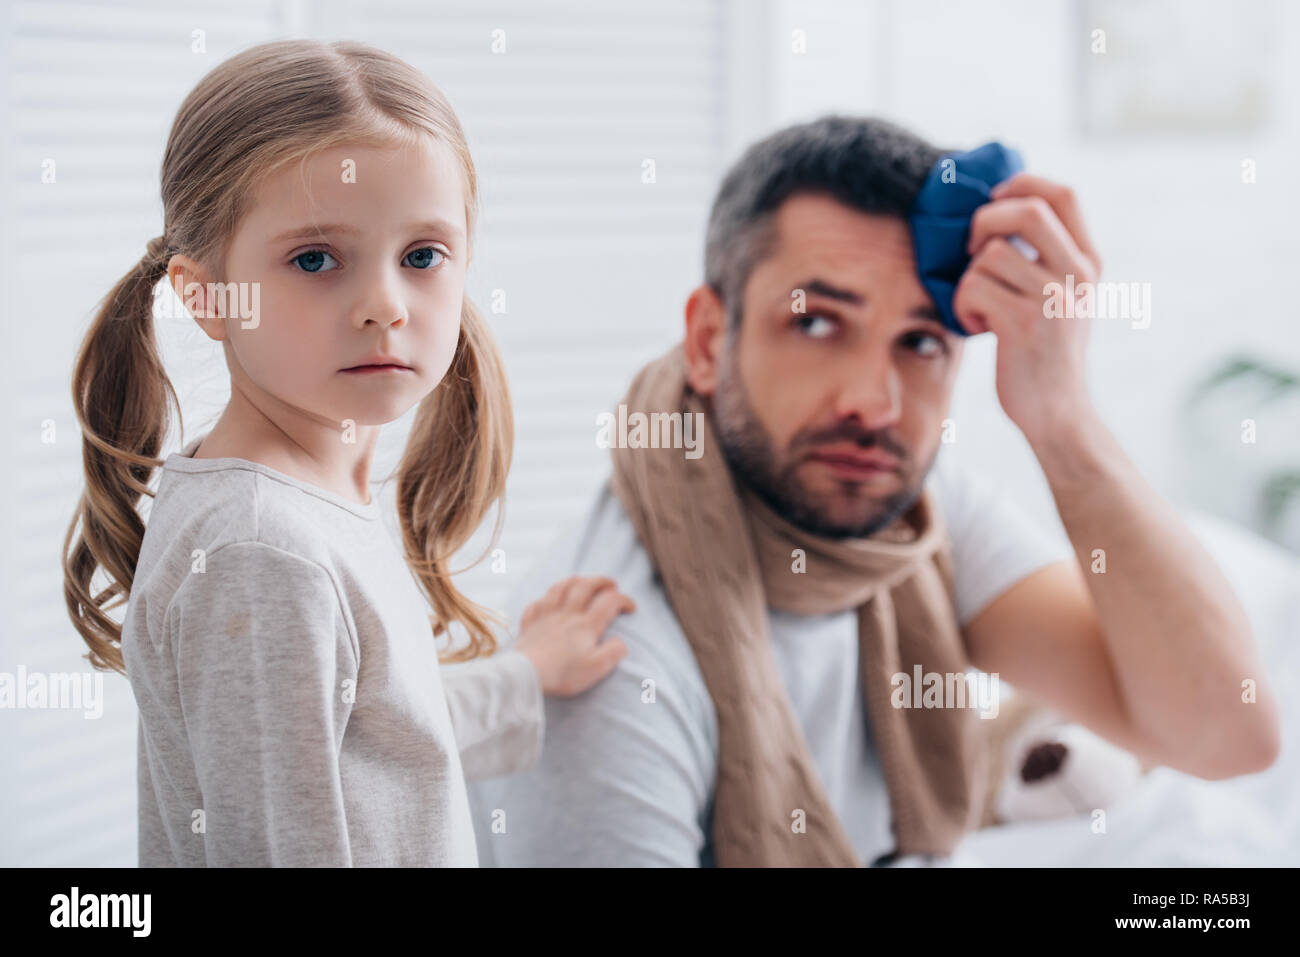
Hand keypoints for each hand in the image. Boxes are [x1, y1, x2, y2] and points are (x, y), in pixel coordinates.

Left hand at [514, 575, 633, 696]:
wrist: (526, 674)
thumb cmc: (563, 673)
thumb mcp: (597, 668)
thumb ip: (614, 652)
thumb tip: (622, 643)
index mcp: (586, 624)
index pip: (609, 602)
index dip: (624, 600)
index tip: (632, 607)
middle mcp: (567, 614)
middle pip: (585, 586)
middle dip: (601, 581)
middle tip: (611, 584)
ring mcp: (546, 617)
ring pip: (559, 588)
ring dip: (573, 581)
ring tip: (582, 581)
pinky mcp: (529, 625)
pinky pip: (535, 605)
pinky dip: (543, 600)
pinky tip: (547, 603)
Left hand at [953, 173, 1103, 442]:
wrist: (1058, 413)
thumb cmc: (1044, 356)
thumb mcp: (1061, 300)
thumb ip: (1045, 260)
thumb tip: (999, 213)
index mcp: (1089, 262)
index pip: (1064, 194)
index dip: (1022, 183)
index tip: (993, 199)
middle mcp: (1078, 275)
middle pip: (1026, 212)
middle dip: (984, 222)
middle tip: (972, 251)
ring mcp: (1054, 298)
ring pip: (989, 256)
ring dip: (969, 281)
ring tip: (981, 309)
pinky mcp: (1025, 323)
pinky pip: (974, 288)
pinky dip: (964, 307)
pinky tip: (978, 328)